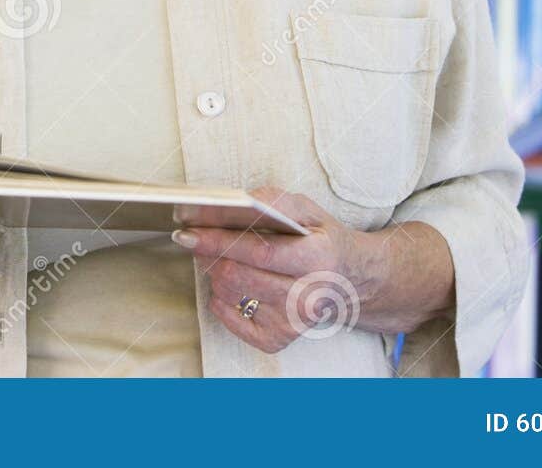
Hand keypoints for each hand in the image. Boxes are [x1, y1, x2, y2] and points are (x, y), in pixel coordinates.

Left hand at [171, 187, 455, 355]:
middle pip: (238, 277)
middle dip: (211, 254)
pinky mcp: (279, 340)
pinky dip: (221, 301)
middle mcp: (308, 297)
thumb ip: (275, 200)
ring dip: (216, 273)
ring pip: (230, 296)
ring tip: (224, 258)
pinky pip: (232, 322)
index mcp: (318, 259)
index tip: (190, 231)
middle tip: (200, 239)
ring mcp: (293, 324)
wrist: (351, 280)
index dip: (220, 240)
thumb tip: (240, 201)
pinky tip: (231, 287)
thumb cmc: (322, 239)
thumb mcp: (308, 209)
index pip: (259, 251)